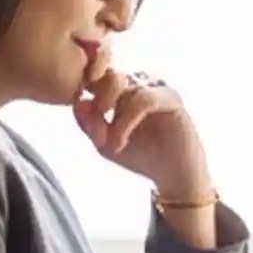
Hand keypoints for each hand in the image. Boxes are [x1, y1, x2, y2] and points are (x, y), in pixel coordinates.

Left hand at [72, 45, 210, 198]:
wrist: (174, 177)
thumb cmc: (141, 157)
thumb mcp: (104, 143)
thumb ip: (89, 123)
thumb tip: (78, 102)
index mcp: (122, 89)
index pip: (97, 76)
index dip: (85, 93)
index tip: (84, 122)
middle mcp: (140, 83)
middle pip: (109, 75)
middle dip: (98, 103)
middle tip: (96, 133)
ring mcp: (157, 88)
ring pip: (124, 86)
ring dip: (112, 118)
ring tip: (110, 144)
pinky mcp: (172, 99)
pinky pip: (143, 100)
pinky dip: (127, 120)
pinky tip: (121, 141)